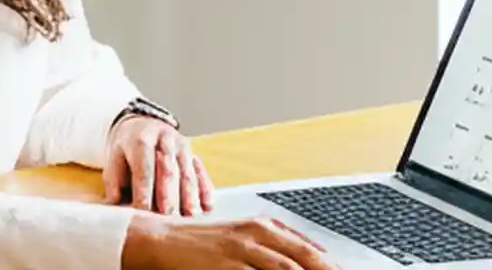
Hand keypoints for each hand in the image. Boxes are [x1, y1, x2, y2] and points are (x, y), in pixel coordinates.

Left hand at [103, 116, 214, 215]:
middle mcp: (164, 139)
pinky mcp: (193, 153)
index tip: (142, 210)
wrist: (141, 125)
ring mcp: (181, 145)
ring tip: (190, 214)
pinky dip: (205, 189)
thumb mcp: (114, 159)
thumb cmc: (126, 150)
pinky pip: (201, 171)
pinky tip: (207, 206)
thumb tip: (114, 206)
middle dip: (168, 193)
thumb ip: (114, 182)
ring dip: (190, 194)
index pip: (143, 168)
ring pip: (186, 171)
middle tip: (167, 214)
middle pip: (168, 169)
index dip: (143, 190)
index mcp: (141, 139)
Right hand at [121, 213, 337, 269]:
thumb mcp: (240, 237)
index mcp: (263, 226)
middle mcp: (255, 234)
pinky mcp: (225, 265)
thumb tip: (307, 258)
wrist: (161, 240)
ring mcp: (241, 250)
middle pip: (304, 258)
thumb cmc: (200, 243)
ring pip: (286, 269)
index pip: (309, 247)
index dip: (330, 264)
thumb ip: (272, 247)